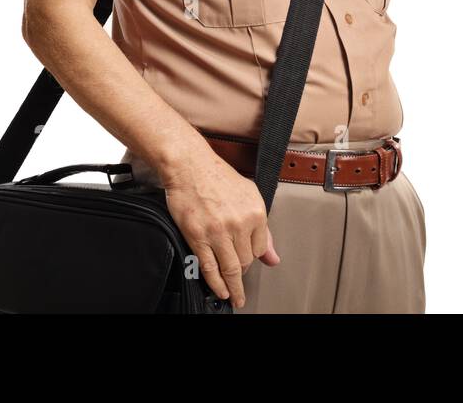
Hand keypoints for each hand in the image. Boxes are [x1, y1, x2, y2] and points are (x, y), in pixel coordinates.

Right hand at [157, 147, 279, 308]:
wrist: (190, 166)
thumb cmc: (217, 176)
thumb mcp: (249, 195)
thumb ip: (263, 229)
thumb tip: (272, 257)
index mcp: (255, 212)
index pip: (260, 248)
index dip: (254, 256)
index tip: (248, 261)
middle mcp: (239, 223)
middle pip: (247, 261)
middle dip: (243, 271)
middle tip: (238, 279)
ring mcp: (218, 231)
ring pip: (231, 268)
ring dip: (233, 287)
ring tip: (234, 297)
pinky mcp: (198, 236)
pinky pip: (210, 267)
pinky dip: (216, 283)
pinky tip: (221, 290)